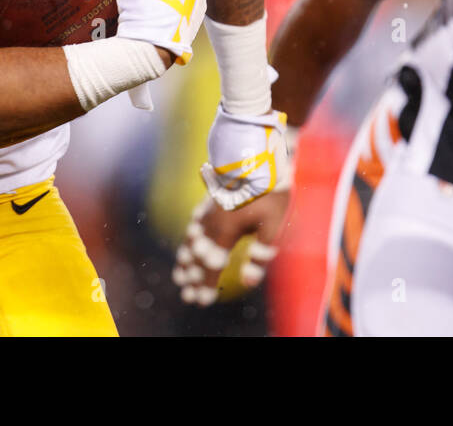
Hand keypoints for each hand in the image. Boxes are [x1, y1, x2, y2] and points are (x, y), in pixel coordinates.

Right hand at [172, 191, 289, 305]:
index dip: (206, 286)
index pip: (212, 267)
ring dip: (186, 258)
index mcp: (225, 233)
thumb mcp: (273, 222)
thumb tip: (248, 281)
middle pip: (198, 257)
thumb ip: (260, 253)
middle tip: (186, 296)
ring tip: (180, 272)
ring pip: (192, 239)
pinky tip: (190, 235)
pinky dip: (190, 235)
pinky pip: (196, 220)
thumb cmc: (268, 188)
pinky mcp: (212, 196)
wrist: (255, 151)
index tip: (200, 302)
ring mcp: (209, 209)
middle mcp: (211, 223)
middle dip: (192, 278)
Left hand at [199, 103, 294, 209]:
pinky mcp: (273, 145)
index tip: (205, 169)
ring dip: (229, 166)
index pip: (233, 201)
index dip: (214, 189)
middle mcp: (275, 174)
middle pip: (241, 187)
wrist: (248, 104)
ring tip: (217, 149)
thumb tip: (227, 184)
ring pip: (246, 172)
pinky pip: (253, 158)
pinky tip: (229, 140)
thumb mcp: (220, 168)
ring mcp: (276, 159)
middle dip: (222, 178)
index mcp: (265, 186)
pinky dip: (239, 154)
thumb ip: (223, 183)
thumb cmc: (233, 138)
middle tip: (207, 163)